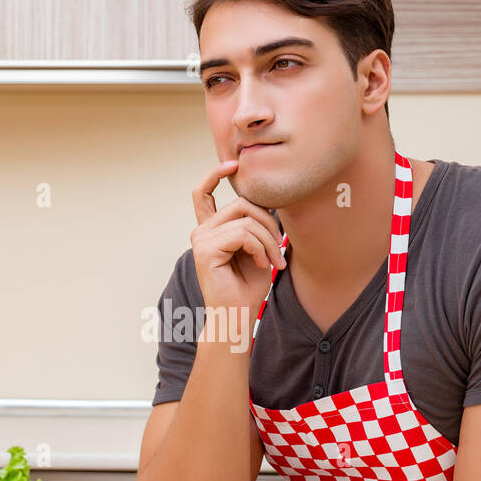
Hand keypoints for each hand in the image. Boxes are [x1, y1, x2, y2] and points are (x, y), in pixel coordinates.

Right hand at [190, 157, 287, 313]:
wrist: (237, 316)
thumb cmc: (248, 286)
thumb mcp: (258, 248)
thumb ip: (256, 224)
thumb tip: (271, 201)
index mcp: (210, 229)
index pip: (203, 193)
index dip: (215, 174)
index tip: (233, 164)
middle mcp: (201, 231)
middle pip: (242, 204)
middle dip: (269, 223)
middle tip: (280, 247)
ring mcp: (200, 239)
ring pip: (246, 220)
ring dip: (269, 240)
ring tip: (274, 261)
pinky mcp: (205, 250)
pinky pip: (243, 235)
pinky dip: (261, 249)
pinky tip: (263, 265)